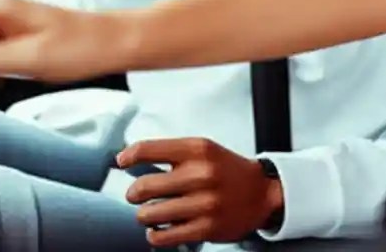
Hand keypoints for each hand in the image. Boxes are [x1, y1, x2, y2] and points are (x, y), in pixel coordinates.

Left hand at [119, 138, 282, 246]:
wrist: (263, 194)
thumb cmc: (227, 171)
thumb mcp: (204, 150)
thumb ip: (171, 152)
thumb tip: (127, 157)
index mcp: (199, 150)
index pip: (149, 150)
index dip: (128, 156)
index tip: (122, 162)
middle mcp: (201, 174)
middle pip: (142, 187)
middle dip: (134, 193)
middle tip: (138, 195)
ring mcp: (204, 203)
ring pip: (148, 214)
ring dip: (144, 215)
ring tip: (151, 212)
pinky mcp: (205, 228)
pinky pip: (162, 236)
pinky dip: (154, 234)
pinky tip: (160, 228)